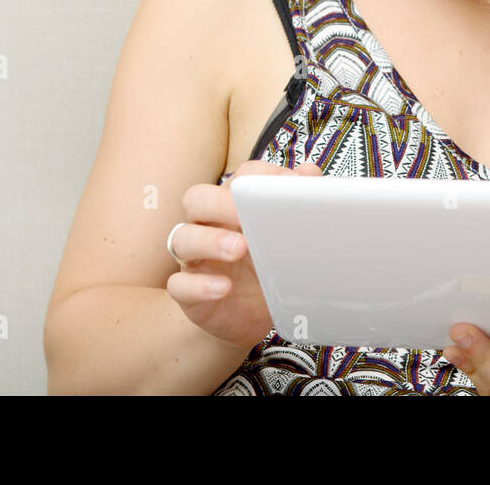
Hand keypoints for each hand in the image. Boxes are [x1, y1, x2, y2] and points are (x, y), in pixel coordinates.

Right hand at [165, 159, 321, 347]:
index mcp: (231, 207)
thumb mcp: (286, 239)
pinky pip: (179, 285)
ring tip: (239, 249)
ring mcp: (193, 260)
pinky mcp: (187, 294)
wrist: (254, 319)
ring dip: (209, 241)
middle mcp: (207, 227)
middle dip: (220, 202)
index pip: (235, 178)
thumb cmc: (268, 270)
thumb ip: (296, 204)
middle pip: (196, 199)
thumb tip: (309, 171)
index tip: (285, 184)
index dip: (256, 177)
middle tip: (247, 213)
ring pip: (181, 238)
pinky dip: (199, 285)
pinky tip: (224, 287)